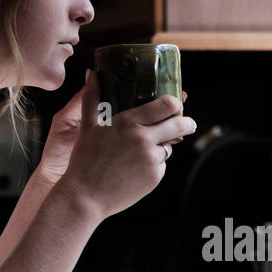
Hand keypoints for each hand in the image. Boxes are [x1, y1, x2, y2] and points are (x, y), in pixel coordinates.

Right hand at [57, 71, 196, 219]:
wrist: (85, 197)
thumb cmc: (84, 161)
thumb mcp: (87, 127)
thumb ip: (92, 98)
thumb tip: (92, 74)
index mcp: (129, 122)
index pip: (167, 105)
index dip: (176, 104)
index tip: (177, 106)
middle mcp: (143, 139)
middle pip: (179, 124)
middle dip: (187, 123)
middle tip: (187, 123)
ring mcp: (151, 159)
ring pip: (169, 147)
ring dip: (163, 146)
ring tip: (142, 151)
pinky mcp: (155, 177)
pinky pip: (161, 165)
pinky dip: (154, 164)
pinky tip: (136, 168)